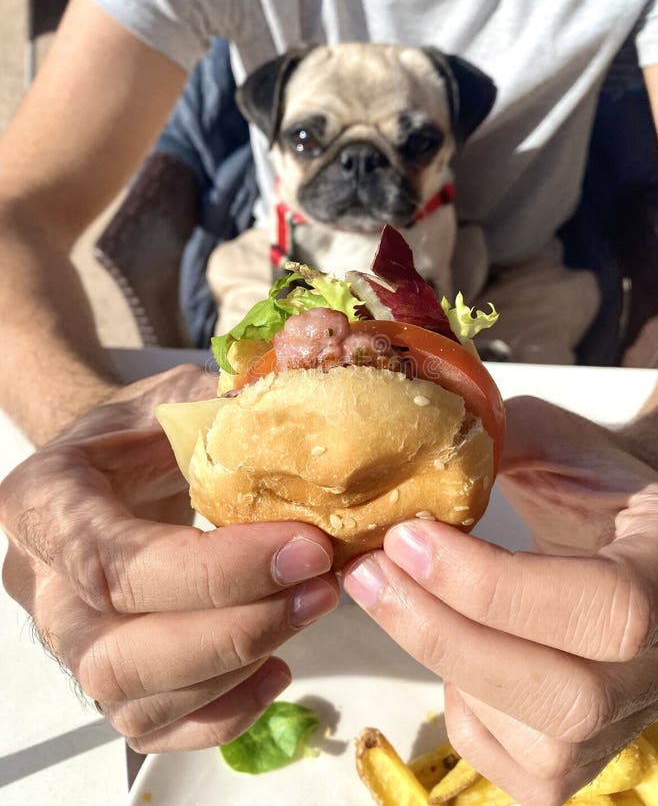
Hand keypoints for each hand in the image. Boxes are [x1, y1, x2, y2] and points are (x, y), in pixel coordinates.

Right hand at [1, 365, 337, 751]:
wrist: (108, 464)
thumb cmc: (139, 428)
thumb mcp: (173, 396)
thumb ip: (222, 408)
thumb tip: (305, 424)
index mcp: (44, 505)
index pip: (114, 564)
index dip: (215, 572)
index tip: (304, 547)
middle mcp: (41, 586)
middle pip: (118, 652)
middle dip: (233, 631)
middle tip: (319, 586)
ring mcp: (69, 642)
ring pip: (135, 701)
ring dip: (237, 667)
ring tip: (312, 609)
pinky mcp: (108, 678)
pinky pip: (153, 727)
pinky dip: (223, 712)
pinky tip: (279, 667)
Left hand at [343, 396, 657, 804]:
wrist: (634, 535)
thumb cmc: (594, 483)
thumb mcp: (559, 443)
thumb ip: (502, 443)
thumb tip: (411, 452)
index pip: (606, 609)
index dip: (496, 585)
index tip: (407, 538)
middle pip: (569, 699)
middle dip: (447, 635)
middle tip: (370, 573)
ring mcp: (629, 721)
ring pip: (545, 747)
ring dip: (448, 669)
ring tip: (395, 597)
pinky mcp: (587, 755)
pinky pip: (521, 769)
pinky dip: (465, 713)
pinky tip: (445, 646)